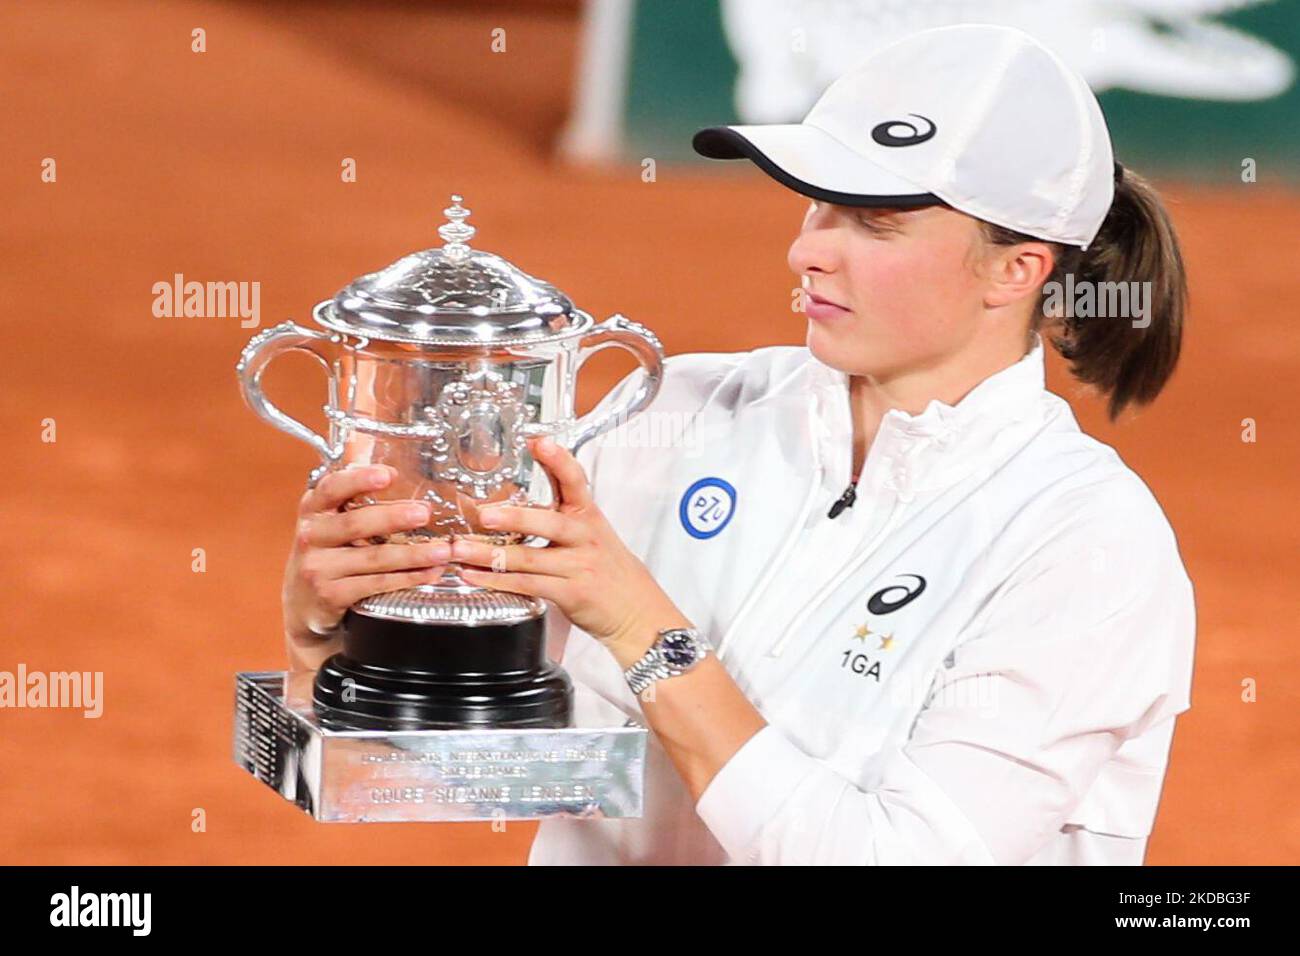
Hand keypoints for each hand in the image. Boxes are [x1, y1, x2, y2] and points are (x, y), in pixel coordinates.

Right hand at [282, 464, 450, 665]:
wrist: (303, 602)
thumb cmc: (326, 551)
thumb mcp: (328, 520)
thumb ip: (350, 495)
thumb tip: (387, 463)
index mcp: (313, 509)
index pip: (332, 487)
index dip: (359, 479)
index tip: (389, 474)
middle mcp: (311, 536)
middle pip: (355, 524)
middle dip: (393, 518)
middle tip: (424, 513)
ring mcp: (318, 568)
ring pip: (372, 558)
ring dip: (412, 554)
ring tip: (442, 550)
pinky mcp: (331, 594)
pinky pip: (376, 583)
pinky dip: (407, 578)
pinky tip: (430, 572)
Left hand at [451, 436, 691, 665]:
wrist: (637, 612)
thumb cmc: (611, 572)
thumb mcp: (594, 534)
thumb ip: (563, 514)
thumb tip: (520, 500)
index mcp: (589, 517)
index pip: (575, 481)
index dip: (558, 460)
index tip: (538, 442)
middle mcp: (584, 538)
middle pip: (547, 522)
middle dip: (513, 518)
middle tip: (484, 514)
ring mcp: (578, 567)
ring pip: (527, 558)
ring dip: (488, 554)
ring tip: (460, 549)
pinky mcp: (570, 593)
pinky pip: (527, 585)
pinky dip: (496, 581)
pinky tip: (473, 576)